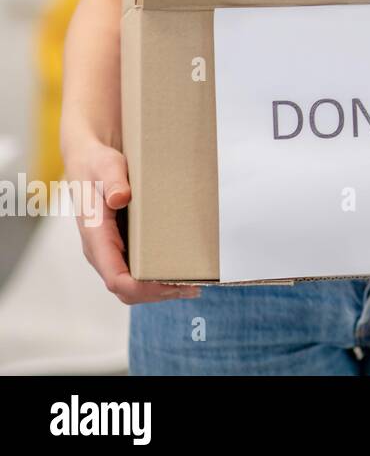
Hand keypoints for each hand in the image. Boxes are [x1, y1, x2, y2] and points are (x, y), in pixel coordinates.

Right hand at [62, 131, 200, 304]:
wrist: (89, 161)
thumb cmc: (98, 164)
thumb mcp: (106, 166)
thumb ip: (113, 180)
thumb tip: (121, 198)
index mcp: (95, 237)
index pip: (115, 278)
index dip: (143, 288)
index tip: (171, 285)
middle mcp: (100, 250)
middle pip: (126, 289)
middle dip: (158, 294)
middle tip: (193, 287)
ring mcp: (110, 250)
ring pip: (131, 285)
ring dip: (160, 291)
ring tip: (193, 286)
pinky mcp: (120, 246)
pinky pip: (135, 272)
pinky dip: (156, 279)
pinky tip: (180, 274)